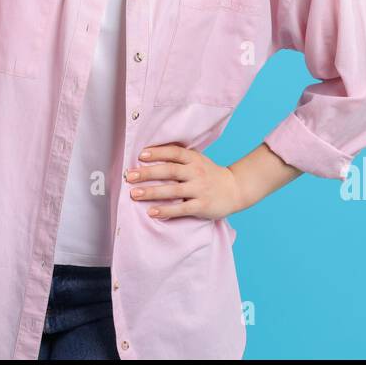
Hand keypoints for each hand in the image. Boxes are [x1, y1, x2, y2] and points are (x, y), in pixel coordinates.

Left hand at [124, 144, 242, 220]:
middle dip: (148, 173)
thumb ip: (179, 158)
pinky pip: (181, 209)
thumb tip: (149, 154)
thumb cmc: (209, 174)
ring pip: (173, 190)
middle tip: (130, 176)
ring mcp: (199, 189)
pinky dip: (166, 211)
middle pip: (169, 171)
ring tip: (134, 194)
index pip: (174, 152)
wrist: (235, 189)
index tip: (140, 155)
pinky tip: (152, 212)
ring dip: (152, 192)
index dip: (157, 152)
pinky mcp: (201, 206)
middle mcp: (196, 172)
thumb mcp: (197, 160)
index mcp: (194, 159)